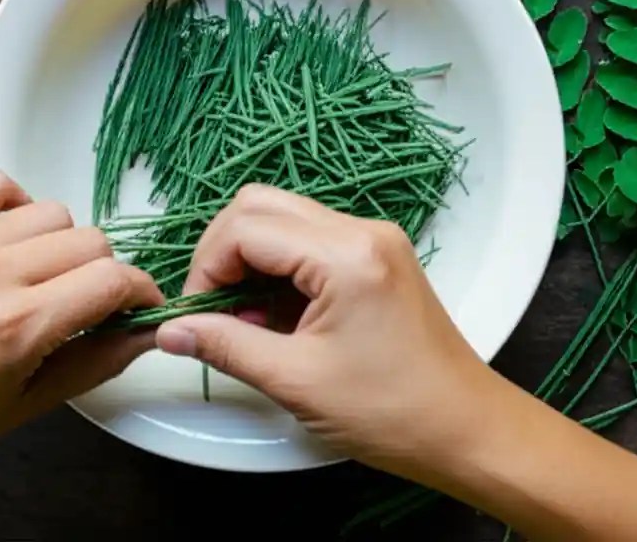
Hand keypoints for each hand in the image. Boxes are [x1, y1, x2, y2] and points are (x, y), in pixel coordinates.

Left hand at [0, 169, 161, 482]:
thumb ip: (97, 363)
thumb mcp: (27, 405)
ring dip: (61, 242)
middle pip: (90, 241)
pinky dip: (14, 203)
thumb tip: (149, 333)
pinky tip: (9, 237)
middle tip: (85, 301)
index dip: (140, 292)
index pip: (113, 280)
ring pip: (51, 211)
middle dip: (103, 272)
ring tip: (42, 273)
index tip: (138, 306)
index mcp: (20, 328)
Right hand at [153, 184, 498, 480]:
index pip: (246, 227)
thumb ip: (226, 346)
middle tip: (214, 311)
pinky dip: (282, 270)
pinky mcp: (379, 259)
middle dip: (224, 253)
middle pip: (262, 206)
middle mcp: (363, 231)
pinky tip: (277, 319)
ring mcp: (375, 241)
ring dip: (252, 261)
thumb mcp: (296, 381)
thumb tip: (170, 330)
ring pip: (285, 220)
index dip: (206, 267)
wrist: (466, 430)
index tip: (196, 316)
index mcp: (346, 254)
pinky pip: (312, 243)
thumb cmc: (391, 412)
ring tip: (248, 322)